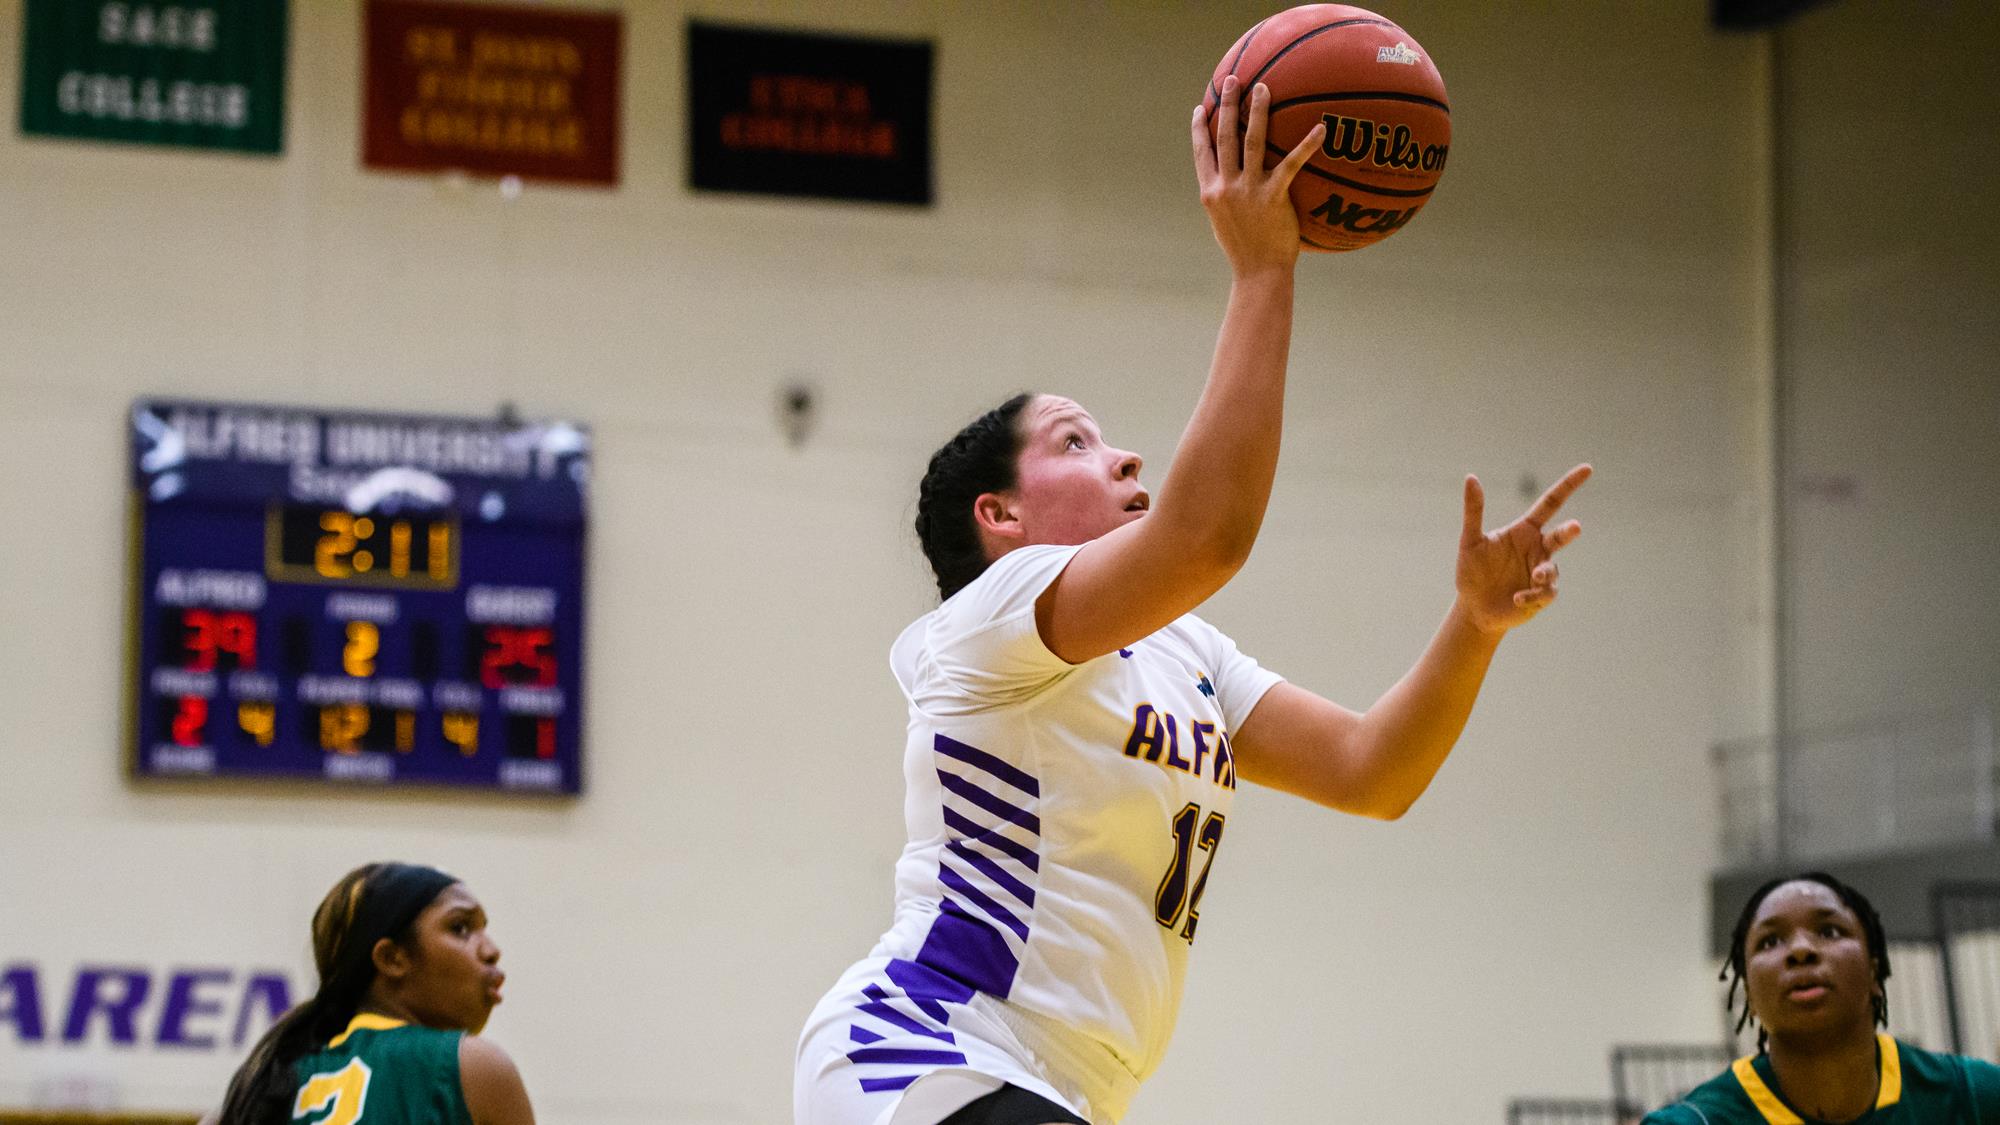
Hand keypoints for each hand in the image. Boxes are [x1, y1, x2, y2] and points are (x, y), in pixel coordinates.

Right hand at [1191, 76, 1323, 273]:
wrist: (1258, 275)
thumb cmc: (1246, 254)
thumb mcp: (1226, 225)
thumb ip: (1227, 200)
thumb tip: (1236, 186)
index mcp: (1210, 193)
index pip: (1201, 153)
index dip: (1199, 128)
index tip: (1201, 108)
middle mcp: (1224, 187)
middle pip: (1223, 137)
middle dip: (1227, 105)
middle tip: (1233, 80)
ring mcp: (1247, 190)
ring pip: (1250, 141)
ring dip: (1257, 111)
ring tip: (1264, 88)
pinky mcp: (1272, 197)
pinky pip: (1291, 164)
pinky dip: (1306, 145)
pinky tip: (1320, 128)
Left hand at [1453, 464, 1591, 635]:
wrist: (1474, 608)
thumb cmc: (1471, 572)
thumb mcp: (1470, 541)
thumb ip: (1474, 511)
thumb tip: (1471, 478)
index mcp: (1525, 531)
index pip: (1551, 503)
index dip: (1568, 485)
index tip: (1587, 468)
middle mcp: (1538, 549)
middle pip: (1560, 536)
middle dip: (1569, 532)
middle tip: (1575, 527)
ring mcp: (1542, 572)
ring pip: (1552, 569)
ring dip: (1543, 573)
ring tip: (1534, 577)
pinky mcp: (1542, 596)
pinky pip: (1545, 593)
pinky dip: (1532, 595)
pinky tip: (1517, 598)